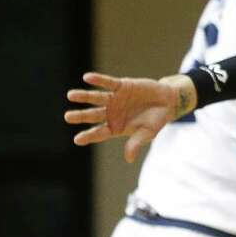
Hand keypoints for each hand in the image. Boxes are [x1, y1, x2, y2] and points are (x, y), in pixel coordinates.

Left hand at [65, 71, 193, 162]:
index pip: (98, 133)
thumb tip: (128, 159)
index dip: (88, 136)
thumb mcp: (147, 133)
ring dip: (84, 96)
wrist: (166, 102)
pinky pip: (108, 83)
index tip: (77, 139)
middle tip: (68, 117)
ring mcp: (115, 99)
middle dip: (81, 116)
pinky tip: (87, 77)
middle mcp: (111, 113)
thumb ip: (136, 143)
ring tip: (71, 95)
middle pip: (93, 115)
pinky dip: (98, 80)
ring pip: (96, 98)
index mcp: (114, 128)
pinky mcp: (121, 86)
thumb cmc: (155, 121)